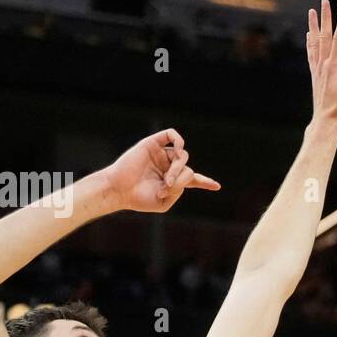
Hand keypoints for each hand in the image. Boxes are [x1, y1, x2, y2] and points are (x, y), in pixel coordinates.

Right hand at [106, 128, 220, 213]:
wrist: (120, 189)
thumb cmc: (139, 198)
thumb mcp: (164, 202)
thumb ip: (179, 189)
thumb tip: (181, 170)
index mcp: (172, 181)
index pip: (192, 179)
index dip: (205, 182)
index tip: (216, 186)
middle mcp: (168, 166)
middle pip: (188, 168)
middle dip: (181, 180)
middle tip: (167, 187)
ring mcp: (161, 154)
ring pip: (181, 156)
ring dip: (178, 170)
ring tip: (166, 181)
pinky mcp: (153, 144)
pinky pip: (171, 135)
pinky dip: (179, 141)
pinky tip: (178, 150)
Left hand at [307, 0, 336, 125]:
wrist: (325, 120)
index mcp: (334, 65)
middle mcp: (324, 63)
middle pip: (324, 35)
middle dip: (325, 17)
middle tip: (324, 1)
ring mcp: (318, 68)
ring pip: (315, 42)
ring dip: (313, 25)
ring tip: (311, 12)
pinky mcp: (315, 74)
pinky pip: (311, 53)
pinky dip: (310, 42)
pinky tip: (308, 36)